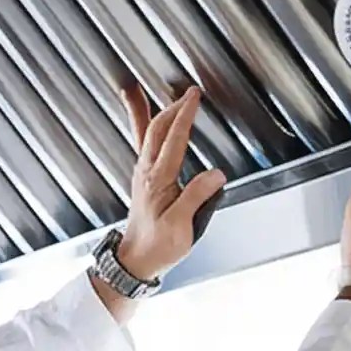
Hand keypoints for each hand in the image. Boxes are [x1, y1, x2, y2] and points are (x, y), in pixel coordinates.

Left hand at [113, 85, 226, 279]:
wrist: (135, 260)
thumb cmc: (158, 246)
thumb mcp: (181, 226)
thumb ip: (197, 197)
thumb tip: (215, 175)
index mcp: (158, 180)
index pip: (174, 139)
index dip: (185, 115)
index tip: (194, 97)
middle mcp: (147, 172)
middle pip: (156, 129)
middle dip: (173, 107)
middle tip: (188, 92)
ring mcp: (142, 174)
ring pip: (143, 134)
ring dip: (148, 110)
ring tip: (137, 90)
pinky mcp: (143, 179)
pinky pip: (141, 144)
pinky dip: (139, 126)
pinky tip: (143, 121)